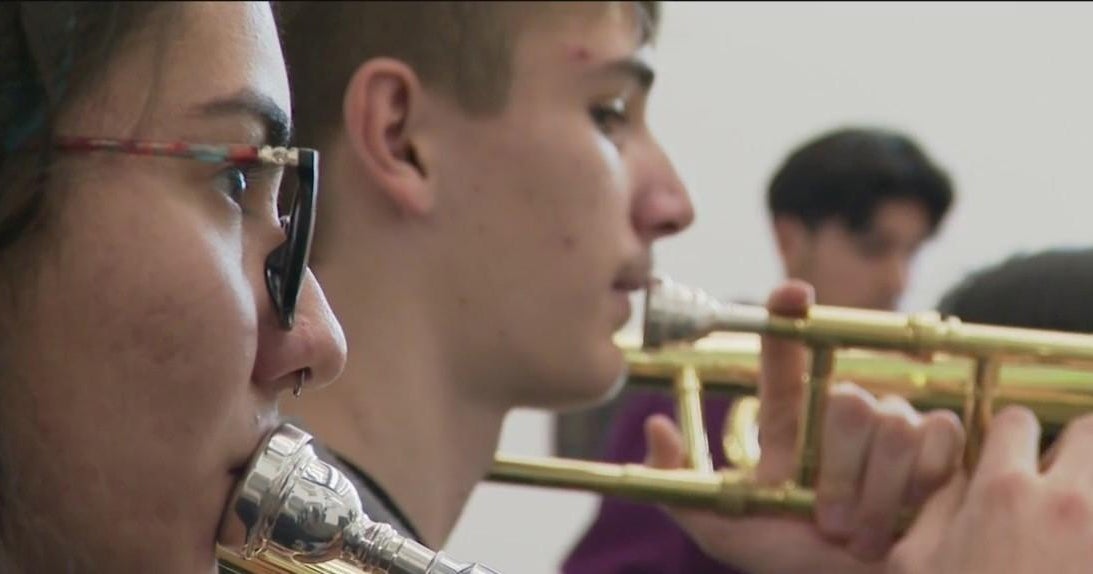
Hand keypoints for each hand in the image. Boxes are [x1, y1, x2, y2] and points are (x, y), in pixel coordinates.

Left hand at [649, 280, 964, 573]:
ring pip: (893, 423)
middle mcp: (842, 413)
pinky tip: (909, 522)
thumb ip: (680, 486)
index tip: (790, 294)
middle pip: (847, 399)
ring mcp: (895, 425)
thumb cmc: (789, 560)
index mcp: (788, 421)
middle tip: (830, 522)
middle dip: (840, 468)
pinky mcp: (943, 446)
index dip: (786, 316)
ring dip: (878, 493)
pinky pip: (938, 437)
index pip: (786, 352)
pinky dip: (922, 485)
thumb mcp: (724, 530)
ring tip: (863, 536)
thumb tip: (655, 426)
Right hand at [888, 407, 1092, 573]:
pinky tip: (1074, 549)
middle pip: (1086, 431)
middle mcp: (1064, 504)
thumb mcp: (915, 563)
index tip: (1006, 457)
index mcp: (1002, 493)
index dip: (1009, 435)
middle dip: (1070, 447)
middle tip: (1052, 479)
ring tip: (1068, 518)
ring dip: (1087, 483)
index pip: (1016, 420)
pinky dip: (1092, 527)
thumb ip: (935, 510)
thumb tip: (953, 481)